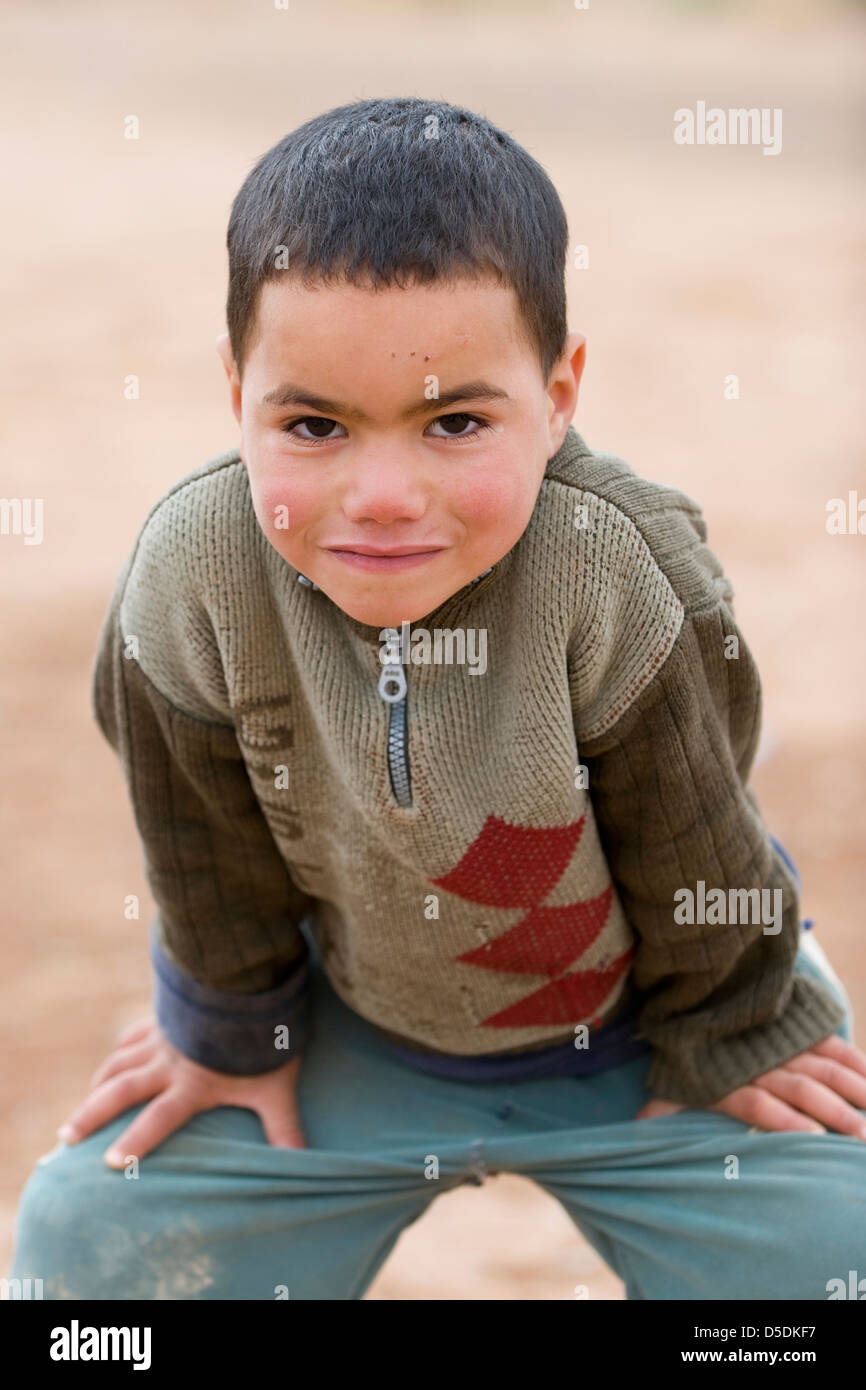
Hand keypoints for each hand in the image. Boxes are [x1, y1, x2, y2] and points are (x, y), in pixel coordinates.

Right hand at [57, 1016, 306, 1167]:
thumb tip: (304, 1164)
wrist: (247, 977)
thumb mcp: (276, 1085)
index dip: (135, 1141)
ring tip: (81, 1109)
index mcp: (192, 1083)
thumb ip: (285, 1127)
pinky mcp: (162, 1017)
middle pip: (119, 1091)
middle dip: (91, 1116)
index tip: (109, 1163)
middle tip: (65, 1139)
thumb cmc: (263, 1036)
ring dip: (97, 1087)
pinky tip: (113, 1061)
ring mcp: (160, 1037)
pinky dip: (118, 1052)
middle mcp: (167, 1062)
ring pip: (116, 1064)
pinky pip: (131, 1037)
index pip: (158, 1119)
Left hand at [635, 1034, 865, 1139]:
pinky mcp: (796, 1027)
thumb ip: (661, 1109)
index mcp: (728, 1077)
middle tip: (860, 1138)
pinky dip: (855, 1062)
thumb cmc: (689, 1051)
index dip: (782, 1120)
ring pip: (823, 1066)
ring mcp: (780, 1040)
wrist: (701, 992)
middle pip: (800, 1087)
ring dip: (852, 1092)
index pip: (757, 1101)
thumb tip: (636, 1131)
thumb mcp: (671, 1081)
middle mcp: (757, 1059)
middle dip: (834, 1113)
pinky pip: (830, 1044)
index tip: (811, 1139)